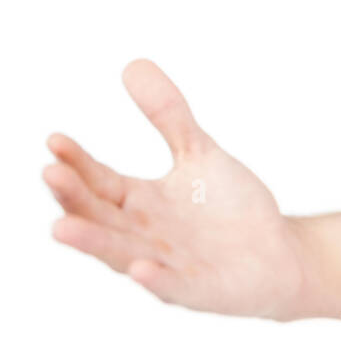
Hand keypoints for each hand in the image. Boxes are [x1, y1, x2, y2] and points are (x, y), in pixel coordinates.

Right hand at [43, 59, 314, 319]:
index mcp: (139, 202)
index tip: (55, 139)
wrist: (278, 254)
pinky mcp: (196, 290)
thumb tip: (133, 64)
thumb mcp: (199, 153)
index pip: (98, 180)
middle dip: (73, 198)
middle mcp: (143, 235)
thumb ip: (169, 116)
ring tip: (61, 227)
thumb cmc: (231, 208)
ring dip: (93, 242)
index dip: (77, 162)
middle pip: (99, 216)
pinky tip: (141, 267)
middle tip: (49, 173)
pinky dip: (154, 278)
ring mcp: (166, 265)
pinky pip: (171, 286)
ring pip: (120, 254)